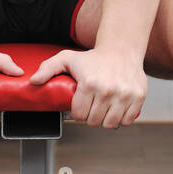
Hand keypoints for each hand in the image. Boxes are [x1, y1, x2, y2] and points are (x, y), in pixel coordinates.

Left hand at [28, 47, 147, 127]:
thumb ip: (48, 69)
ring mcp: (124, 95)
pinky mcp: (138, 97)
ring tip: (103, 109)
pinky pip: (127, 120)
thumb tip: (34, 81)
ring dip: (105, 119)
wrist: (122, 49)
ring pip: (110, 124)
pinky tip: (116, 108)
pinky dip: (122, 118)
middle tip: (92, 106)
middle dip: (91, 116)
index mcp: (89, 83)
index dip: (78, 112)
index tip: (80, 105)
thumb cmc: (93, 57)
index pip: (79, 115)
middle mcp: (108, 90)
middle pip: (94, 121)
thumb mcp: (67, 58)